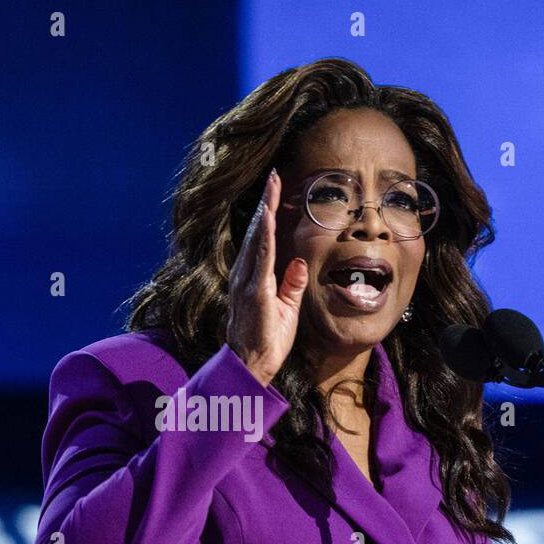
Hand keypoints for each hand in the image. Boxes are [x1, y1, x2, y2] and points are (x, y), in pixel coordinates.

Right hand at [225, 168, 307, 387]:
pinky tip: (267, 218)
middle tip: (273, 176)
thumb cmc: (267, 343)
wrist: (251, 367)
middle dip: (265, 203)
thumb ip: (291, 285)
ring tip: (271, 187)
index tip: (274, 192)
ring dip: (264, 212)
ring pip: (256, 239)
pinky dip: (262, 237)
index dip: (267, 214)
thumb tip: (298, 263)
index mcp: (252, 279)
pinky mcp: (255, 293)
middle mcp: (245, 276)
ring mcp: (247, 283)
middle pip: (255, 232)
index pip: (260, 240)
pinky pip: (260, 259)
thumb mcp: (286, 310)